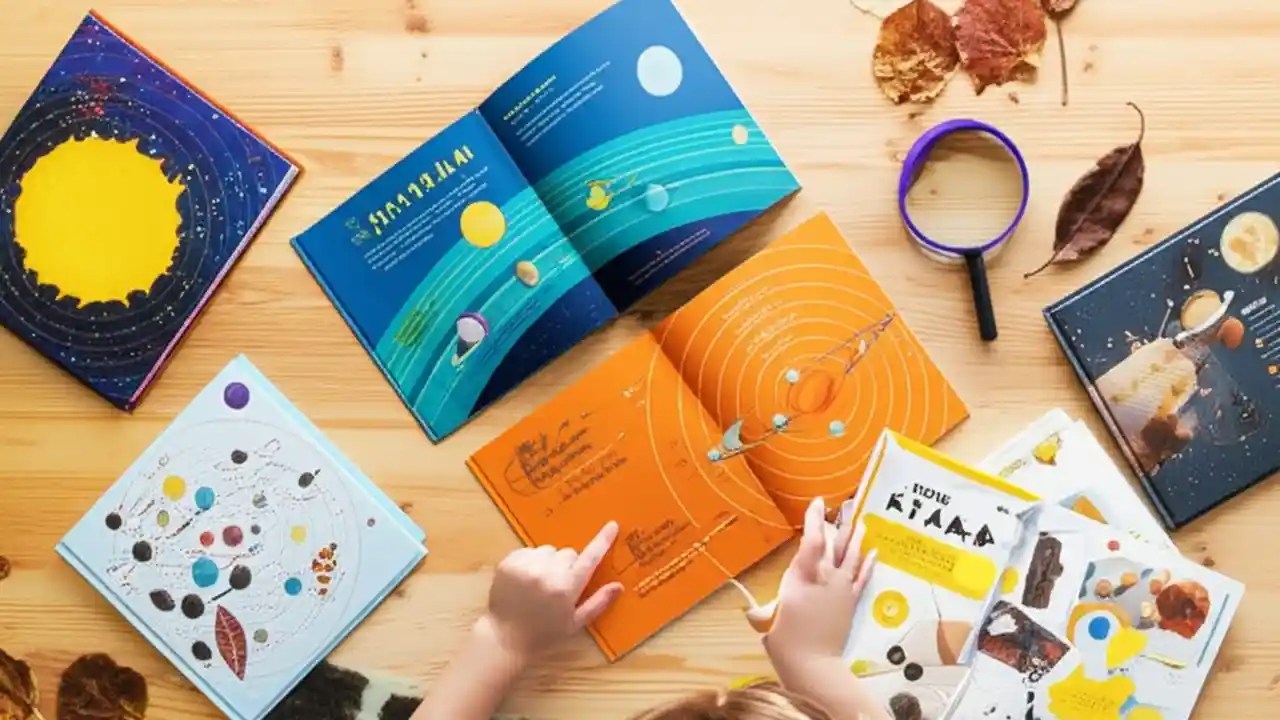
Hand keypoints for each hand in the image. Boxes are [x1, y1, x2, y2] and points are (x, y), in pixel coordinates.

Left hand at [478, 521, 624, 664]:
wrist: (504, 638)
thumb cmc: (544, 633)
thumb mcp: (575, 624)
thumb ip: (598, 603)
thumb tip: (619, 586)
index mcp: (566, 588)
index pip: (590, 558)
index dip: (602, 540)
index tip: (612, 525)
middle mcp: (547, 573)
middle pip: (568, 553)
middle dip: (568, 565)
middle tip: (559, 585)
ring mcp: (526, 566)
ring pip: (548, 550)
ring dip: (549, 561)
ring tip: (541, 582)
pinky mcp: (508, 562)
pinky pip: (529, 551)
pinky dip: (531, 561)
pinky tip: (526, 580)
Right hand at [765, 498, 875, 684]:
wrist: (812, 663)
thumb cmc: (784, 639)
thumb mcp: (768, 618)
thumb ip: (763, 610)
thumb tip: (752, 611)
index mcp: (801, 576)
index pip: (812, 540)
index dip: (815, 519)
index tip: (818, 502)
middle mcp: (824, 578)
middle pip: (836, 543)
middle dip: (842, 521)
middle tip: (849, 503)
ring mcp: (841, 589)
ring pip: (851, 556)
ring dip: (857, 537)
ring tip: (861, 520)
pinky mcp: (851, 602)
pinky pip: (862, 578)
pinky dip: (868, 564)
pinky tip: (873, 552)